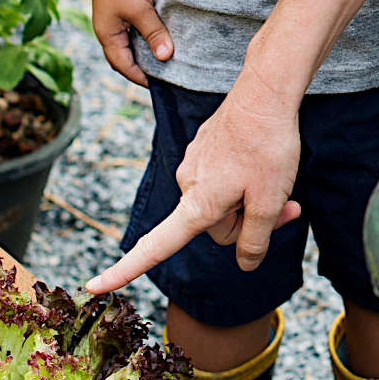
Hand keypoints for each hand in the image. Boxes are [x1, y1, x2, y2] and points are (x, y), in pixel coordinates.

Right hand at [87, 76, 303, 291]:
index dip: (123, 271)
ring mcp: (194, 163)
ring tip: (275, 177)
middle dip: (246, 221)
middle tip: (285, 206)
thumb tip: (244, 263)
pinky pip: (223, 178)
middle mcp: (187, 184)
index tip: (93, 287)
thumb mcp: (270, 201)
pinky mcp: (204, 147)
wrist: (264, 92)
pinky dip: (244, 178)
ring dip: (249, 199)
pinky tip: (262, 158)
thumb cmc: (268, 147)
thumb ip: (255, 240)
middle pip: (214, 226)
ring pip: (221, 200)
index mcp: (198, 204)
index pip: (154, 247)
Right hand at [88, 0, 172, 86]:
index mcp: (108, 36)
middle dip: (145, 68)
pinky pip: (137, 30)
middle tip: (168, 75)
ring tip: (169, 58)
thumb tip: (166, 57)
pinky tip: (165, 35)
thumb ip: (153, 33)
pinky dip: (150, 36)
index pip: (124, 67)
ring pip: (133, 43)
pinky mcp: (125, 9)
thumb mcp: (139, 10)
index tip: (163, 86)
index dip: (141, 78)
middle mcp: (110, 32)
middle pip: (127, 58)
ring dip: (149, 50)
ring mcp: (117, 20)